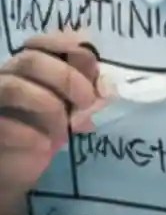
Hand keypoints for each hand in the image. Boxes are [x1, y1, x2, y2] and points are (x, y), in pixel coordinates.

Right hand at [0, 33, 106, 214]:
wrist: (12, 172)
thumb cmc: (43, 132)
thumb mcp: (70, 110)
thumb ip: (86, 91)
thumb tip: (106, 84)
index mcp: (25, 67)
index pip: (40, 41)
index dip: (69, 48)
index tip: (95, 69)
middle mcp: (3, 77)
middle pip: (30, 60)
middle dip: (67, 78)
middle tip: (88, 102)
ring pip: (13, 87)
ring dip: (48, 106)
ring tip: (65, 129)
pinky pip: (1, 124)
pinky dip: (27, 134)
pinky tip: (45, 145)